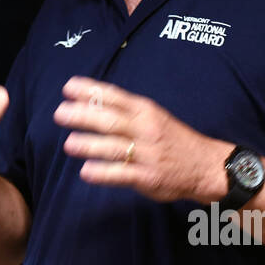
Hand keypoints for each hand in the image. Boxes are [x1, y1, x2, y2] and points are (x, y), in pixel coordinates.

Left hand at [54, 76, 224, 202]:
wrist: (205, 165)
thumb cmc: (171, 139)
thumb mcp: (152, 117)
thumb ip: (124, 111)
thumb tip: (89, 102)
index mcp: (145, 111)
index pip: (115, 97)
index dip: (91, 91)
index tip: (68, 87)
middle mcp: (146, 129)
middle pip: (112, 120)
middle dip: (84, 116)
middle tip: (60, 114)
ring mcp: (147, 154)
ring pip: (115, 147)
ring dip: (90, 145)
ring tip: (69, 143)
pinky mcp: (148, 177)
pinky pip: (123, 174)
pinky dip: (104, 173)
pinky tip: (86, 172)